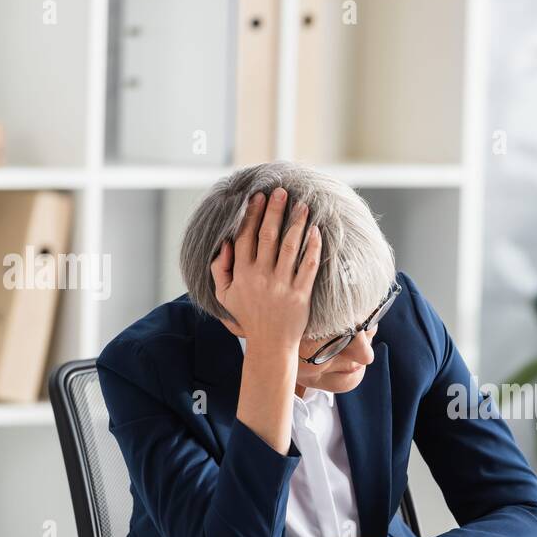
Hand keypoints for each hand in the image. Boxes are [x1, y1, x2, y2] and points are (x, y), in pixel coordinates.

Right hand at [211, 187, 320, 348]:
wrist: (270, 345)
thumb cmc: (248, 317)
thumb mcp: (225, 295)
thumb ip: (220, 269)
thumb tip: (225, 243)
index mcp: (242, 274)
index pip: (246, 236)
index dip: (252, 214)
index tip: (258, 197)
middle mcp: (261, 277)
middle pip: (268, 236)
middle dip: (274, 211)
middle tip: (281, 192)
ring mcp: (282, 285)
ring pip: (290, 247)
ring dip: (296, 223)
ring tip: (303, 205)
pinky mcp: (301, 295)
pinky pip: (308, 266)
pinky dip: (313, 247)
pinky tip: (316, 231)